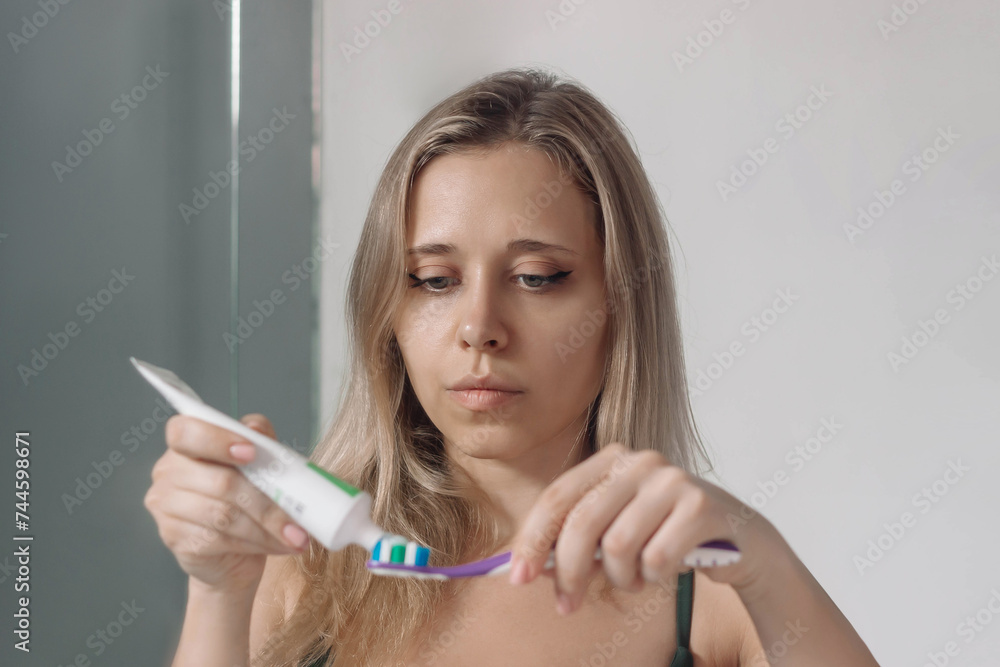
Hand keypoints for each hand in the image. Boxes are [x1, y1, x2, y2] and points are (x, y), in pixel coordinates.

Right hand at [143, 413, 309, 594]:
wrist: (235, 550)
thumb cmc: (245, 497)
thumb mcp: (258, 463)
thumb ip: (259, 440)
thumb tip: (254, 430)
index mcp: (185, 445)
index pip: (185, 432)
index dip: (218, 440)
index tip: (252, 453)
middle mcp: (168, 472)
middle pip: (221, 482)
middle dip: (266, 503)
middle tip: (297, 517)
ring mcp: (166, 507)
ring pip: (224, 516)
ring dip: (267, 528)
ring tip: (295, 535)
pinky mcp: (174, 538)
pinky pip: (220, 540)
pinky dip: (257, 543)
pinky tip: (278, 545)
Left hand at [507, 443, 783, 614]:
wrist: (739, 536)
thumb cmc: (665, 532)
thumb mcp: (616, 528)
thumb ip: (576, 538)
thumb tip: (528, 566)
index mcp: (612, 458)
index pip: (557, 497)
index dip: (533, 539)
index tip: (518, 577)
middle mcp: (640, 461)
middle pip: (583, 523)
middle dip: (568, 572)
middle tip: (566, 604)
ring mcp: (672, 480)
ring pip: (618, 546)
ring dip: (620, 578)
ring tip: (634, 579)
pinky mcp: (701, 506)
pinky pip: (657, 558)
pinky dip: (654, 577)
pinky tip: (664, 571)